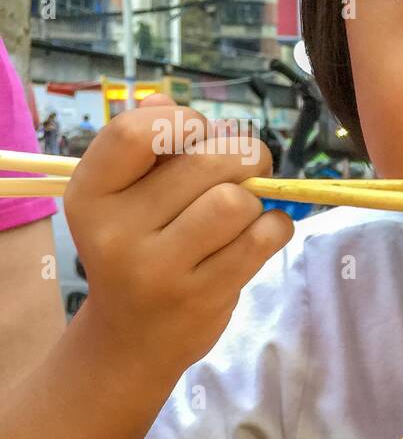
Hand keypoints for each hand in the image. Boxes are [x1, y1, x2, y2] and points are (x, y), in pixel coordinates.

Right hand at [63, 95, 293, 369]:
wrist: (133, 338)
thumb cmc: (138, 248)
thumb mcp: (123, 197)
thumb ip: (147, 146)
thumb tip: (166, 101)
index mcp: (90, 194)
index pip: (135, 132)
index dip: (185, 121)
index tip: (201, 132)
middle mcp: (116, 231)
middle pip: (204, 162)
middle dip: (244, 153)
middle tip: (251, 163)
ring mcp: (159, 268)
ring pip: (235, 202)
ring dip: (256, 197)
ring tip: (248, 206)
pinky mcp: (203, 295)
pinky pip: (262, 238)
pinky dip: (276, 226)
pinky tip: (263, 231)